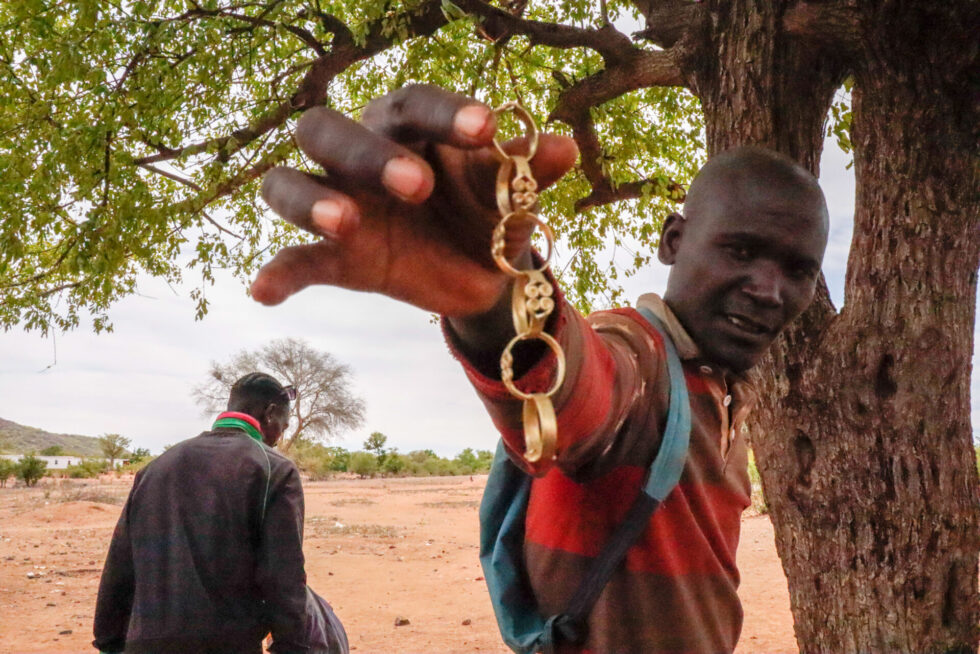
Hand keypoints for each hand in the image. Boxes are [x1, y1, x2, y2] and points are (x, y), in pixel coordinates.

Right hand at [251, 85, 577, 316]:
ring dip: (307, 200)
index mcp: (411, 127)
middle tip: (418, 186)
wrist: (484, 270)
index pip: (414, 105)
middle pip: (329, 131)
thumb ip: (528, 170)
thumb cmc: (491, 209)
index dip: (445, 113)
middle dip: (369, 154)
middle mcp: (363, 156)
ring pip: (288, 183)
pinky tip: (263, 290)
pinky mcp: (337, 257)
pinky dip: (279, 273)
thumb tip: (565, 147)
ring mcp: (343, 205)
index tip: (486, 131)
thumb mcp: (513, 193)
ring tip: (343, 224)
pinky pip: (297, 260)